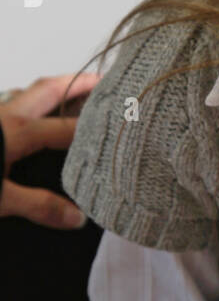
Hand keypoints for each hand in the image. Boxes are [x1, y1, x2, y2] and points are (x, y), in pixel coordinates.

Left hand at [0, 72, 100, 226]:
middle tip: (106, 82)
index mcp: (17, 131)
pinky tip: (29, 120)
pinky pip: (11, 105)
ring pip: (26, 93)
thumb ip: (37, 205)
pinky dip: (28, 105)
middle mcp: (6, 114)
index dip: (97, 127)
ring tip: (71, 97)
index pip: (68, 127)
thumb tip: (75, 218)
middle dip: (78, 84)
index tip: (123, 126)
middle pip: (49, 88)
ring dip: (50, 91)